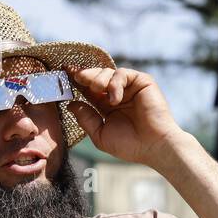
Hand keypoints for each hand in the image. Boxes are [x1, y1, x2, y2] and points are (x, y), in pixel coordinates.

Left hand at [66, 65, 180, 166]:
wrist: (153, 146)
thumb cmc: (130, 145)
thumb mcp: (100, 134)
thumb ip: (85, 118)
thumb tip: (71, 104)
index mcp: (107, 106)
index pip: (88, 89)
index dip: (76, 81)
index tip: (63, 74)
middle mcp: (118, 94)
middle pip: (96, 76)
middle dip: (84, 75)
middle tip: (76, 77)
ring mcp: (130, 88)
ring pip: (108, 72)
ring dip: (98, 79)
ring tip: (98, 92)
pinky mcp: (142, 82)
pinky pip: (123, 74)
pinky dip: (115, 83)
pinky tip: (114, 98)